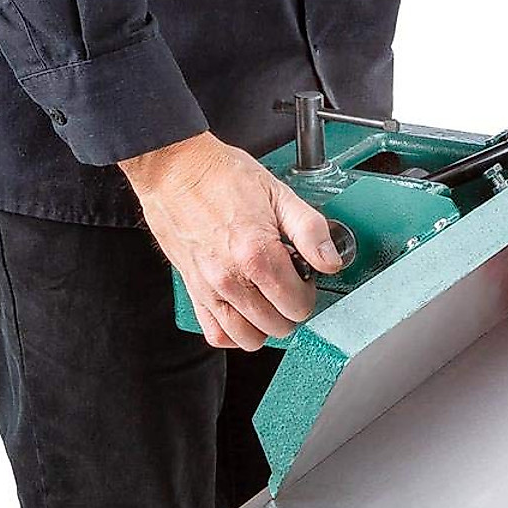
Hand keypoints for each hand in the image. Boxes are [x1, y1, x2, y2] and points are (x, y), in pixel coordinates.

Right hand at [120, 131, 341, 349]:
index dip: (308, 292)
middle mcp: (232, 278)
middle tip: (285, 282)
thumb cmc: (222, 177)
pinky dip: (234, 332)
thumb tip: (331, 261)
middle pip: (278, 326)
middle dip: (289, 308)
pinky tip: (244, 312)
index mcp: (257, 255)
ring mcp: (210, 289)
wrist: (176, 169)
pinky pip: (216, 334)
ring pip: (249, 338)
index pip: (298, 305)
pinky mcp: (193, 291)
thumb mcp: (279, 194)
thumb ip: (311, 230)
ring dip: (265, 325)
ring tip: (267, 299)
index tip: (302, 276)